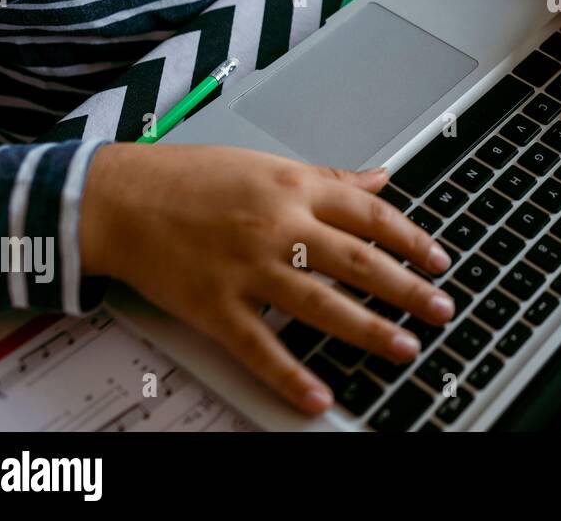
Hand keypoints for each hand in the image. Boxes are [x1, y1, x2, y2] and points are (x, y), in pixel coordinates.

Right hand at [80, 144, 453, 414]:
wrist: (119, 199)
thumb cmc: (190, 178)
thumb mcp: (268, 164)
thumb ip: (329, 177)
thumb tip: (381, 178)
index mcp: (294, 188)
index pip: (371, 215)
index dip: (412, 240)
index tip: (439, 260)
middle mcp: (277, 227)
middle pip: (358, 262)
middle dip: (408, 288)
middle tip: (442, 309)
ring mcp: (247, 270)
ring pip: (321, 306)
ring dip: (369, 330)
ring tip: (405, 346)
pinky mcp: (214, 307)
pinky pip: (259, 348)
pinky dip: (290, 376)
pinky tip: (320, 395)